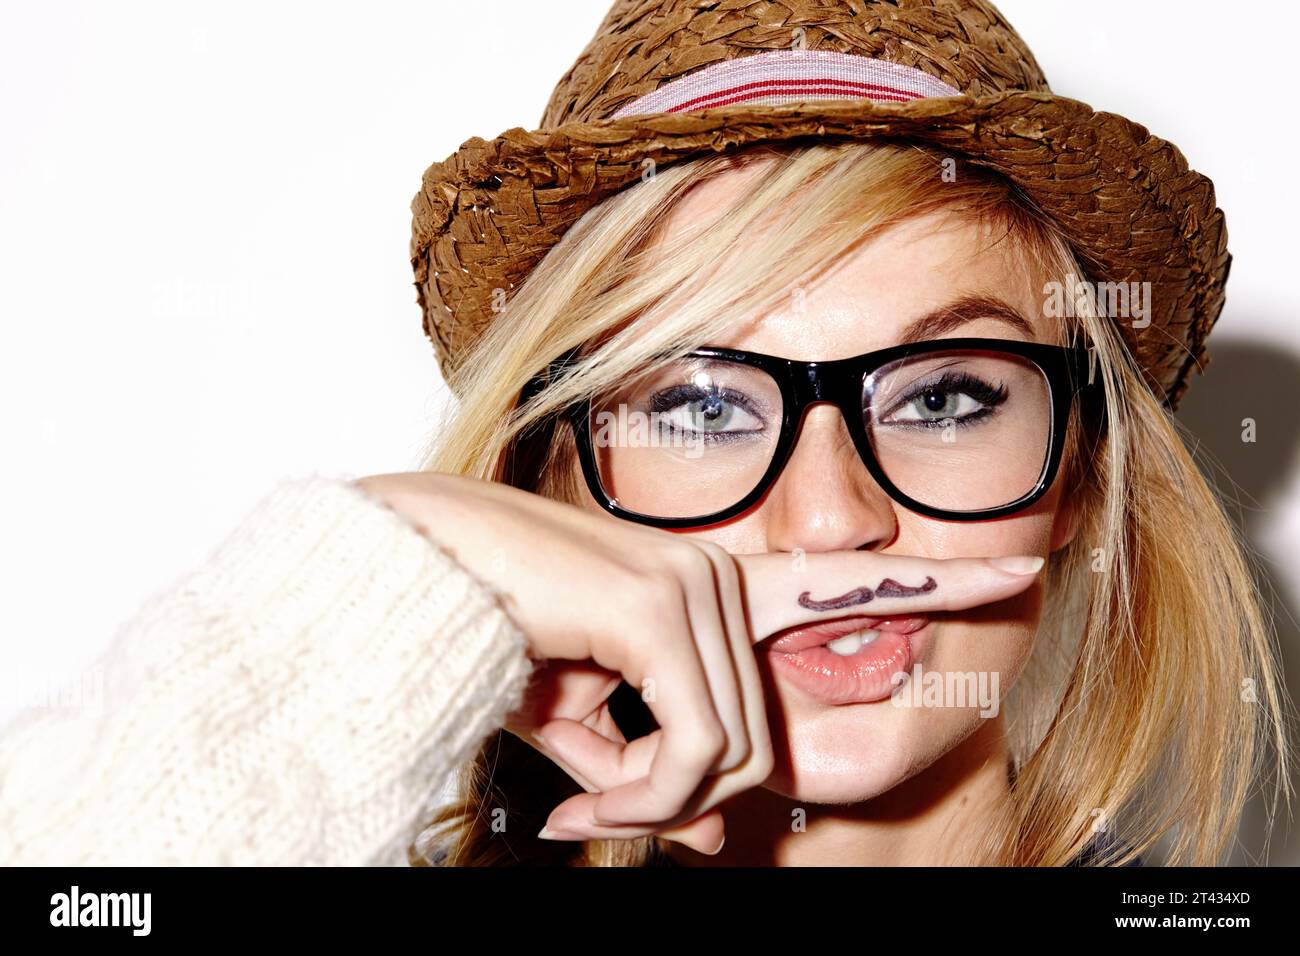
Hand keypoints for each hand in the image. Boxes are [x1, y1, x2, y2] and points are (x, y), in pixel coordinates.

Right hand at [352, 471, 1043, 854]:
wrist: (412, 579)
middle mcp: (717, 580)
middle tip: (599, 820)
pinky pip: (692, 752)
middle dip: (685, 807)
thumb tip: (693, 829)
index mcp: (709, 589)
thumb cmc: (492, 637)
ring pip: (732, 756)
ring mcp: (694, 588)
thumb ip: (643, 763)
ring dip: (650, 808)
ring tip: (577, 805)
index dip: (935, 584)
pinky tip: (580, 804)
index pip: (846, 582)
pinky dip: (640, 801)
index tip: (1022, 567)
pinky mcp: (659, 609)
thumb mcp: (580, 720)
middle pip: (764, 741)